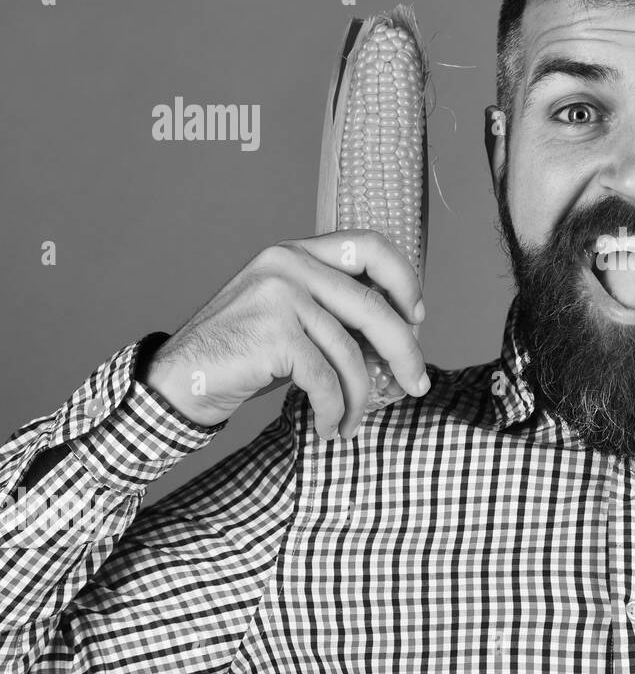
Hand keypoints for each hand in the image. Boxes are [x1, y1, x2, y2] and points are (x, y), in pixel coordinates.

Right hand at [144, 231, 428, 440]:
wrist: (178, 380)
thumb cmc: (244, 353)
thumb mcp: (292, 314)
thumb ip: (336, 308)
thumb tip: (404, 330)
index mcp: (298, 251)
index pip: (370, 246)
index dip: (404, 280)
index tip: (417, 317)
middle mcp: (289, 263)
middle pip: (373, 307)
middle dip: (405, 351)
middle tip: (417, 383)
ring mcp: (279, 296)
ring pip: (350, 352)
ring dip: (361, 396)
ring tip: (356, 422)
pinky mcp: (272, 334)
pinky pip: (325, 379)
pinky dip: (334, 411)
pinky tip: (330, 428)